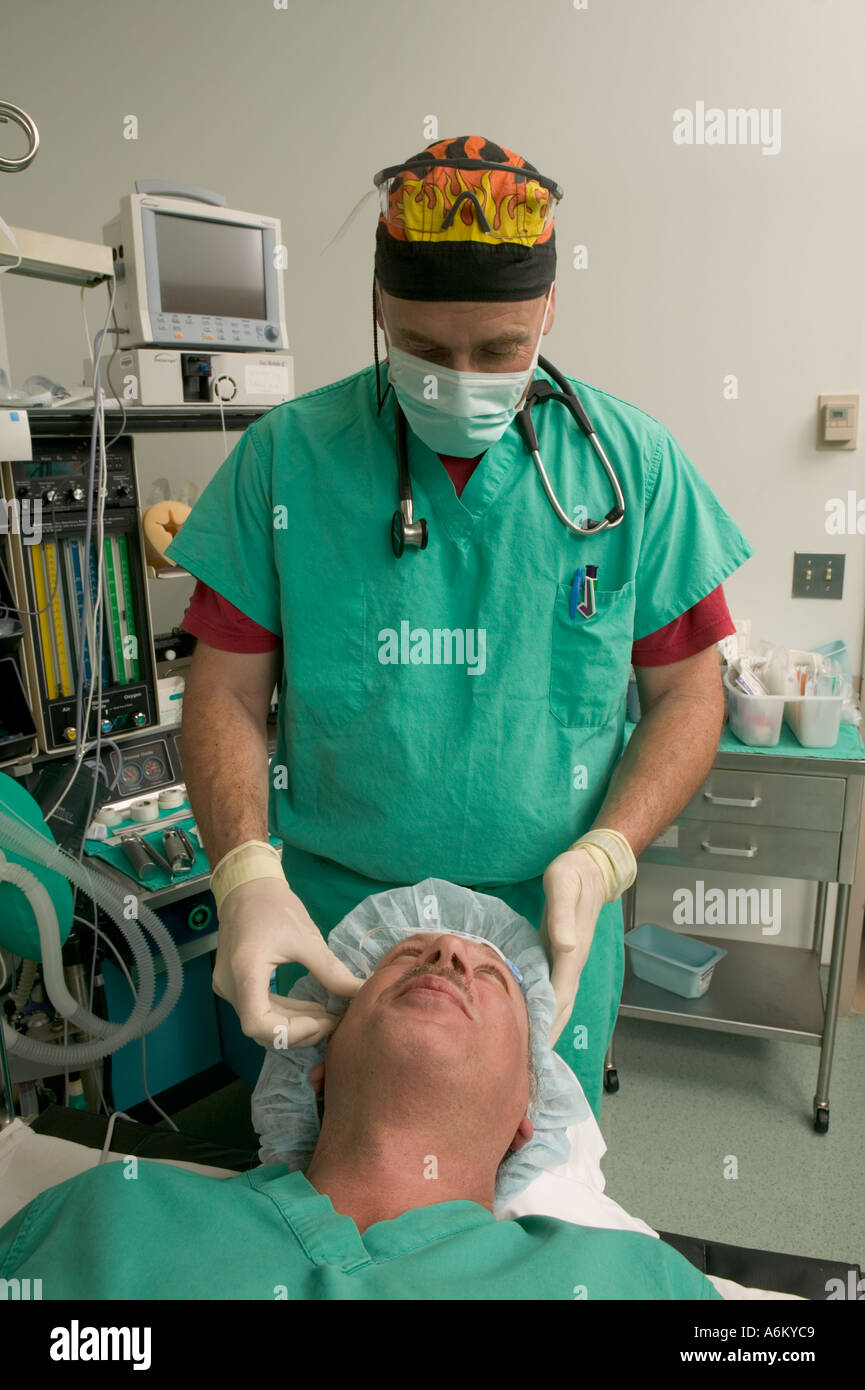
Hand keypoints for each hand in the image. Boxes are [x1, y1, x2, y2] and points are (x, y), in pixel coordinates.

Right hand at [212, 876, 361, 1048]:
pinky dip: (284, 1013)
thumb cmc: (275, 907)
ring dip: (295, 1023)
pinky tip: (310, 1009)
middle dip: (301, 1030)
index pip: (259, 1025)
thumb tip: (362, 991)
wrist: (246, 887)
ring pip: (262, 1021)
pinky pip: (259, 1008)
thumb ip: (332, 972)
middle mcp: (229, 985)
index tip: (323, 1020)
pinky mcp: (233, 985)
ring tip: (327, 1015)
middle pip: (262, 1028)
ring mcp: (227, 987)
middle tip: (334, 1021)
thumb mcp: (307, 938)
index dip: (293, 1032)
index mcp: (244, 971)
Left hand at [540, 846, 606, 1045]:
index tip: (535, 1053)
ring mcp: (567, 962)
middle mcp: (571, 963)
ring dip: (544, 1027)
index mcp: (571, 953)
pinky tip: (526, 1019)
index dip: (548, 1025)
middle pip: (561, 1009)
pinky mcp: (558, 956)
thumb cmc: (574, 874)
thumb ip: (562, 916)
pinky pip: (550, 990)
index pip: (559, 998)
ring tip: (526, 1054)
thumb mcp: (563, 885)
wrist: (591, 867)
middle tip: (527, 1067)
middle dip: (546, 1037)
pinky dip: (540, 1009)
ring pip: (557, 1003)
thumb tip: (565, 947)